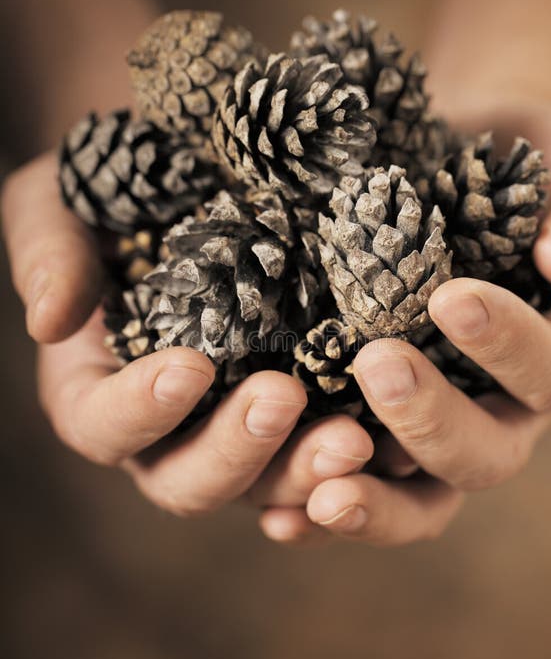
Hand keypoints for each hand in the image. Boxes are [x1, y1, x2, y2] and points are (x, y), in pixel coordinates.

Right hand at [1, 152, 375, 515]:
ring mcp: (240, 431)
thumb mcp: (60, 201)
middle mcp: (169, 432)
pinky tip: (396, 441)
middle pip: (188, 480)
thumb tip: (47, 323)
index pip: (103, 425)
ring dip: (307, 472)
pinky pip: (328, 462)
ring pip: (268, 485)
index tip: (189, 367)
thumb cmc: (115, 185)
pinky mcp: (305, 417)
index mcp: (100, 392)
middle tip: (282, 398)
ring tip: (358, 438)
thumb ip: (49, 255)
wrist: (195, 172)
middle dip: (236, 451)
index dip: (140, 410)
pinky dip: (361, 469)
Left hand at [256, 100, 550, 545]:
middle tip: (377, 364)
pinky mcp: (375, 428)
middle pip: (487, 453)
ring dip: (374, 497)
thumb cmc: (518, 158)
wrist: (450, 159)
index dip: (510, 346)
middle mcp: (505, 406)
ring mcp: (439, 425)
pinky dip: (321, 507)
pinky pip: (359, 488)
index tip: (452, 298)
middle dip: (432, 419)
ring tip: (320, 492)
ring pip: (423, 495)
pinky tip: (280, 519)